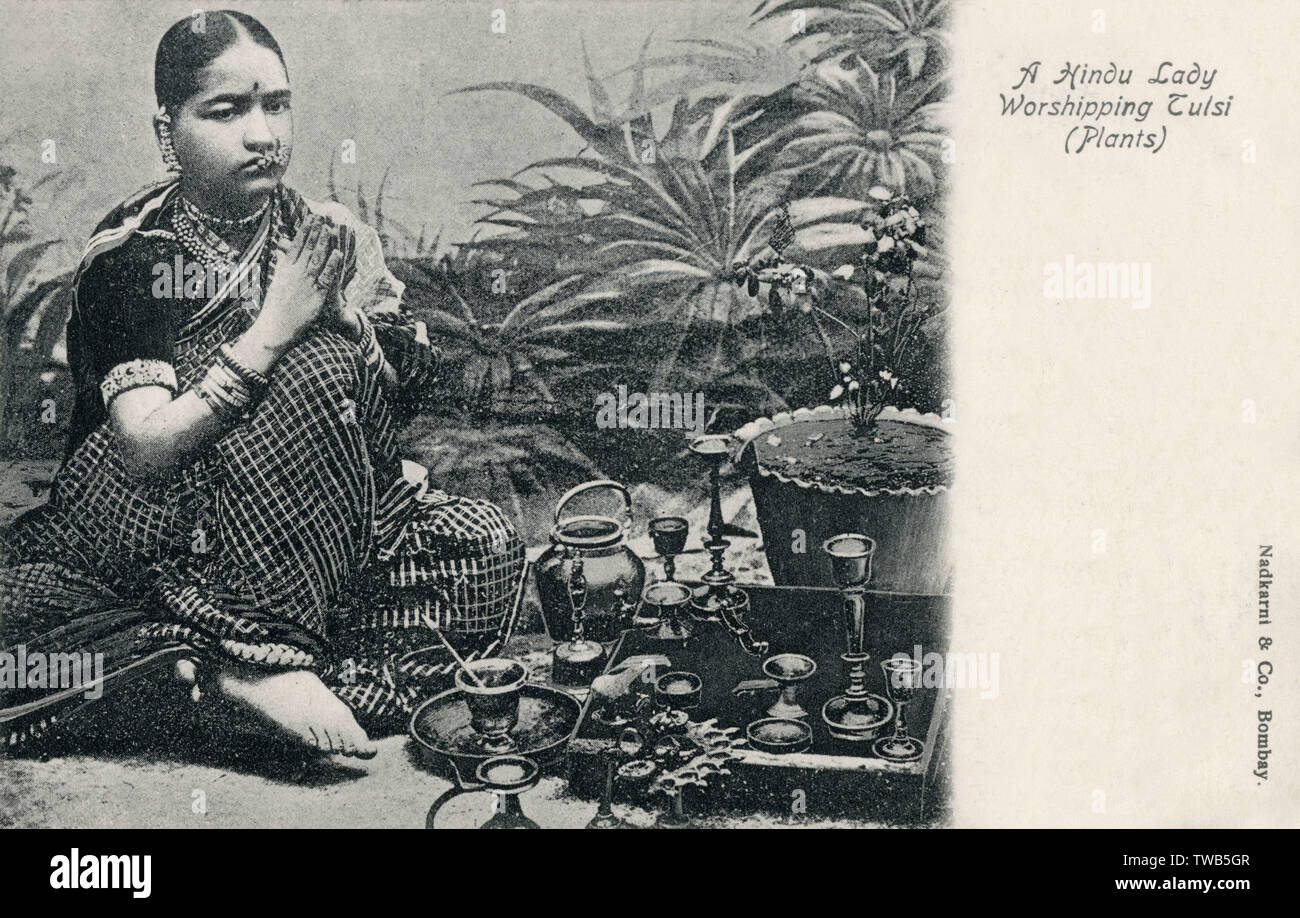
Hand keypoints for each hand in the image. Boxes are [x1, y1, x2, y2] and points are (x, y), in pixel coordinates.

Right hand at [253, 214, 343, 348]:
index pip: (296, 245)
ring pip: (316, 259)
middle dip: (316, 231)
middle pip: (307, 248)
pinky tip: (337, 254)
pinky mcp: (315, 295)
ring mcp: (305, 284)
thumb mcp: (277, 281)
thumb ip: (282, 265)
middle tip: (323, 216)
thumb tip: (282, 251)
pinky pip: (325, 277)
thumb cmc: (275, 307)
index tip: (311, 218)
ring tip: (331, 228)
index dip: (305, 230)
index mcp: (285, 269)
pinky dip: (332, 265)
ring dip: (324, 243)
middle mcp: (294, 273)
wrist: (274, 328)